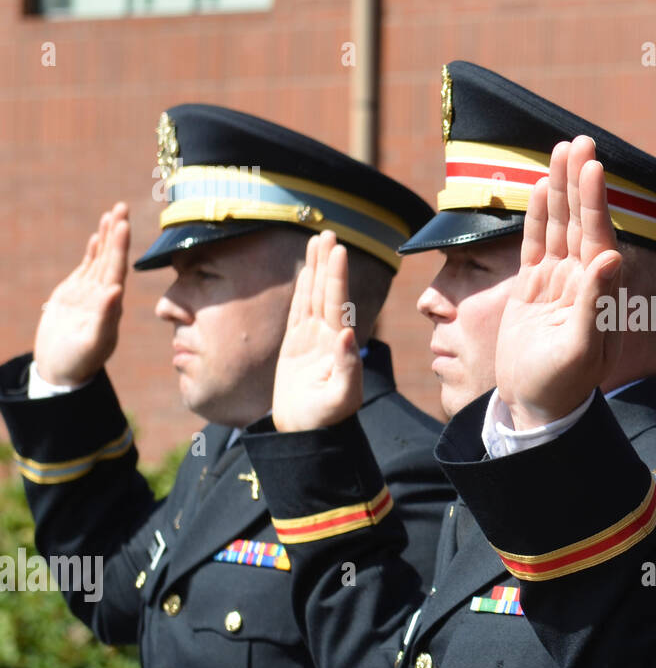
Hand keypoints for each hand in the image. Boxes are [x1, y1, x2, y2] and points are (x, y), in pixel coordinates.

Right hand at [33, 203, 130, 385]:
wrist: (61, 371)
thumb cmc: (79, 361)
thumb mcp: (93, 341)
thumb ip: (105, 316)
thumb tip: (116, 290)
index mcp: (111, 303)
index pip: (117, 269)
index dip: (120, 246)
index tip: (123, 225)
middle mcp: (103, 295)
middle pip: (111, 258)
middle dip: (116, 233)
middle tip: (121, 207)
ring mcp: (89, 293)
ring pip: (99, 260)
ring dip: (106, 238)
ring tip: (112, 214)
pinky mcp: (73, 295)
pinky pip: (86, 269)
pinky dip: (92, 253)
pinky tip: (97, 237)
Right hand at [272, 231, 363, 431]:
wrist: (307, 435)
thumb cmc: (325, 420)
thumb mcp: (340, 399)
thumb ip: (347, 368)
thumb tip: (348, 334)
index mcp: (340, 345)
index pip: (339, 303)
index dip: (337, 276)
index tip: (338, 250)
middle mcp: (328, 337)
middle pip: (326, 292)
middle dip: (327, 263)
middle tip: (328, 232)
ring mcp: (312, 340)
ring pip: (312, 296)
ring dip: (315, 270)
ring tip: (317, 241)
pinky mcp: (296, 346)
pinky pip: (298, 311)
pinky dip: (302, 290)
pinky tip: (304, 273)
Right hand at [495, 136, 623, 429]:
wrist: (537, 408)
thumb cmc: (564, 385)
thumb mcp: (582, 348)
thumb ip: (596, 303)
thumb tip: (612, 258)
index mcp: (597, 289)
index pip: (597, 234)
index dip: (595, 199)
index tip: (595, 164)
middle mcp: (581, 279)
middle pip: (579, 220)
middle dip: (579, 180)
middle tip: (579, 140)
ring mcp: (557, 282)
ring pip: (558, 225)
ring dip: (560, 189)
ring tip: (561, 150)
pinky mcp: (533, 290)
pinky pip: (536, 244)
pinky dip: (538, 217)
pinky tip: (540, 189)